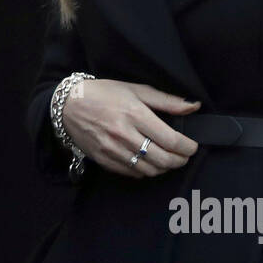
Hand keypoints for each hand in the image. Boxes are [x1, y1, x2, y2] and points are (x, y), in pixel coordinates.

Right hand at [62, 79, 199, 178]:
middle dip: (180, 160)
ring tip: (169, 160)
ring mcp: (113, 150)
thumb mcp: (135, 89)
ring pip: (149, 169)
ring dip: (165, 168)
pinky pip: (132, 173)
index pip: (171, 140)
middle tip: (185, 156)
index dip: (187, 147)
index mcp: (135, 114)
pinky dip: (146, 171)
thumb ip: (166, 100)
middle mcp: (124, 134)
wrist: (68, 105)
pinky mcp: (104, 160)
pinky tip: (150, 162)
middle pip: (163, 159)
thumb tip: (193, 106)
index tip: (192, 146)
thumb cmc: (104, 93)